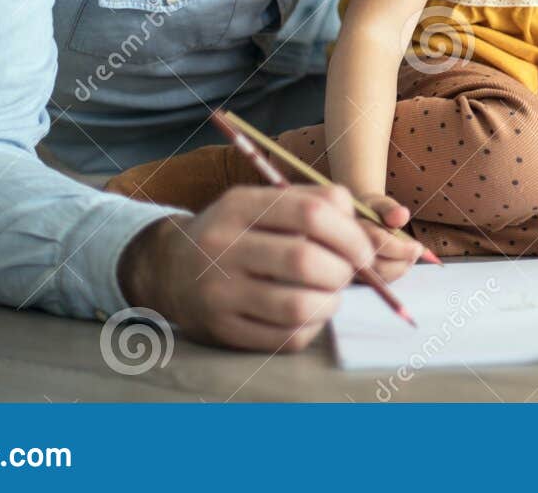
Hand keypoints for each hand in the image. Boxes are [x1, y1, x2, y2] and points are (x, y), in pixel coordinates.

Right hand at [119, 184, 378, 351]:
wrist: (169, 267)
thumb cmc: (238, 230)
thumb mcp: (264, 201)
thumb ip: (316, 201)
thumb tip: (368, 229)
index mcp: (239, 205)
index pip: (312, 212)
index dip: (351, 233)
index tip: (362, 249)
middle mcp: (223, 246)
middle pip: (306, 261)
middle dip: (343, 271)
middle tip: (347, 273)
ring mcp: (218, 292)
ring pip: (298, 306)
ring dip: (330, 303)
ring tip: (329, 294)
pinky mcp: (221, 329)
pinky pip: (285, 337)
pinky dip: (310, 327)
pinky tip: (308, 314)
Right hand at [357, 192, 419, 283]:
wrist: (356, 220)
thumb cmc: (371, 211)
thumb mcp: (380, 203)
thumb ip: (390, 209)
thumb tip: (402, 215)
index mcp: (353, 228)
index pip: (379, 243)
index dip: (402, 248)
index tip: (418, 247)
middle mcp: (347, 249)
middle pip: (379, 265)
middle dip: (403, 261)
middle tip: (416, 252)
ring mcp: (350, 265)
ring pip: (380, 276)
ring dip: (400, 268)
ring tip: (409, 255)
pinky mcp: (355, 277)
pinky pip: (377, 281)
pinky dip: (393, 274)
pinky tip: (398, 261)